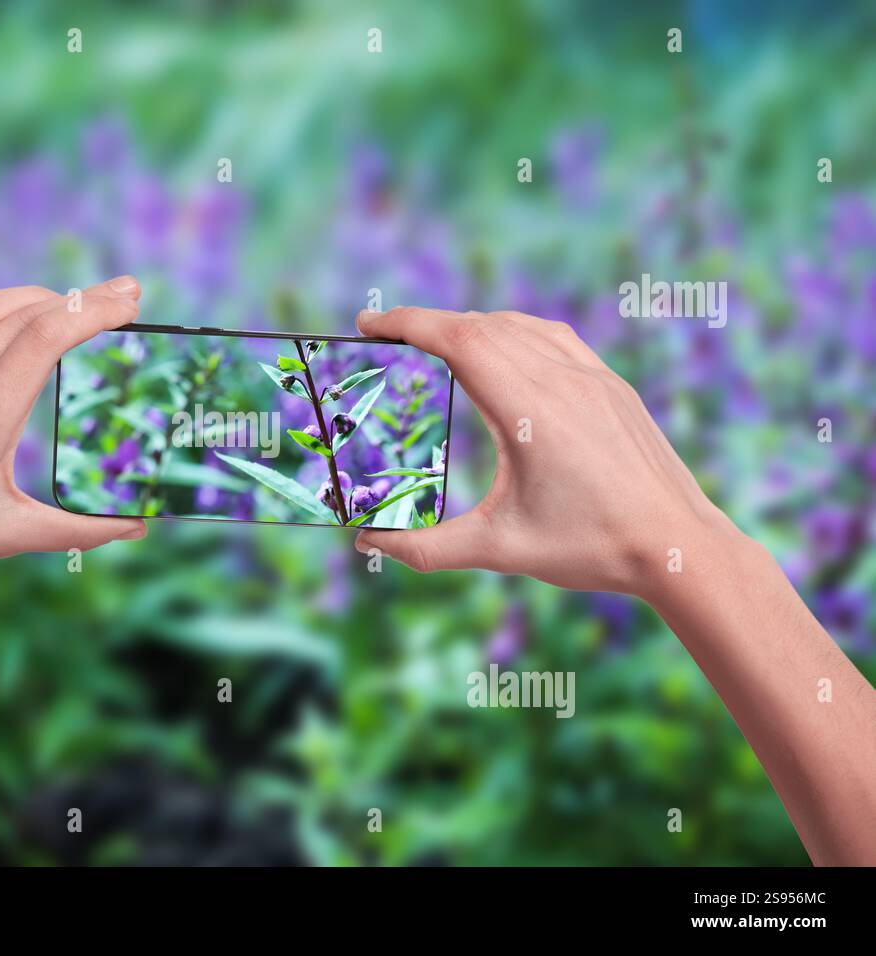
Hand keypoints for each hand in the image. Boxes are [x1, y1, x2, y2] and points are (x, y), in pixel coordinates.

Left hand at [0, 277, 147, 582]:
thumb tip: (137, 531)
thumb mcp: (5, 535)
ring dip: (32, 298)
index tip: (130, 299)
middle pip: (24, 312)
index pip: (46, 337)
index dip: (94, 308)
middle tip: (120, 297)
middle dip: (79, 300)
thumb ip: (77, 531)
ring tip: (65, 306)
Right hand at [354, 307, 737, 596]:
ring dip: (470, 324)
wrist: (680, 549)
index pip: (459, 339)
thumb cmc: (594, 548)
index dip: (407, 323)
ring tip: (434, 343)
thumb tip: (369, 543)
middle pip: (481, 325)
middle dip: (427, 324)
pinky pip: (554, 338)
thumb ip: (427, 548)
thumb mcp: (500, 549)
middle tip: (385, 338)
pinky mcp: (613, 387)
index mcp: (531, 410)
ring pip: (519, 325)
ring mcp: (593, 378)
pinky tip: (503, 351)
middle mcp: (563, 381)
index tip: (367, 322)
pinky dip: (514, 331)